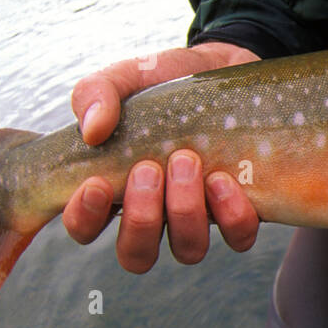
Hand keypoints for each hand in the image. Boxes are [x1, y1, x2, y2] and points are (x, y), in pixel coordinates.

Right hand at [62, 42, 261, 272]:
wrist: (231, 71)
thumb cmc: (169, 81)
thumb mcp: (128, 77)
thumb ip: (98, 94)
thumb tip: (92, 131)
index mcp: (116, 187)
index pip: (85, 228)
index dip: (84, 219)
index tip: (97, 183)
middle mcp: (157, 212)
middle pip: (136, 255)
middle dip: (140, 219)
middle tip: (148, 168)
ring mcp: (200, 216)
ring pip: (187, 251)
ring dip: (184, 212)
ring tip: (187, 160)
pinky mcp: (243, 210)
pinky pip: (238, 238)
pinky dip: (231, 216)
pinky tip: (222, 179)